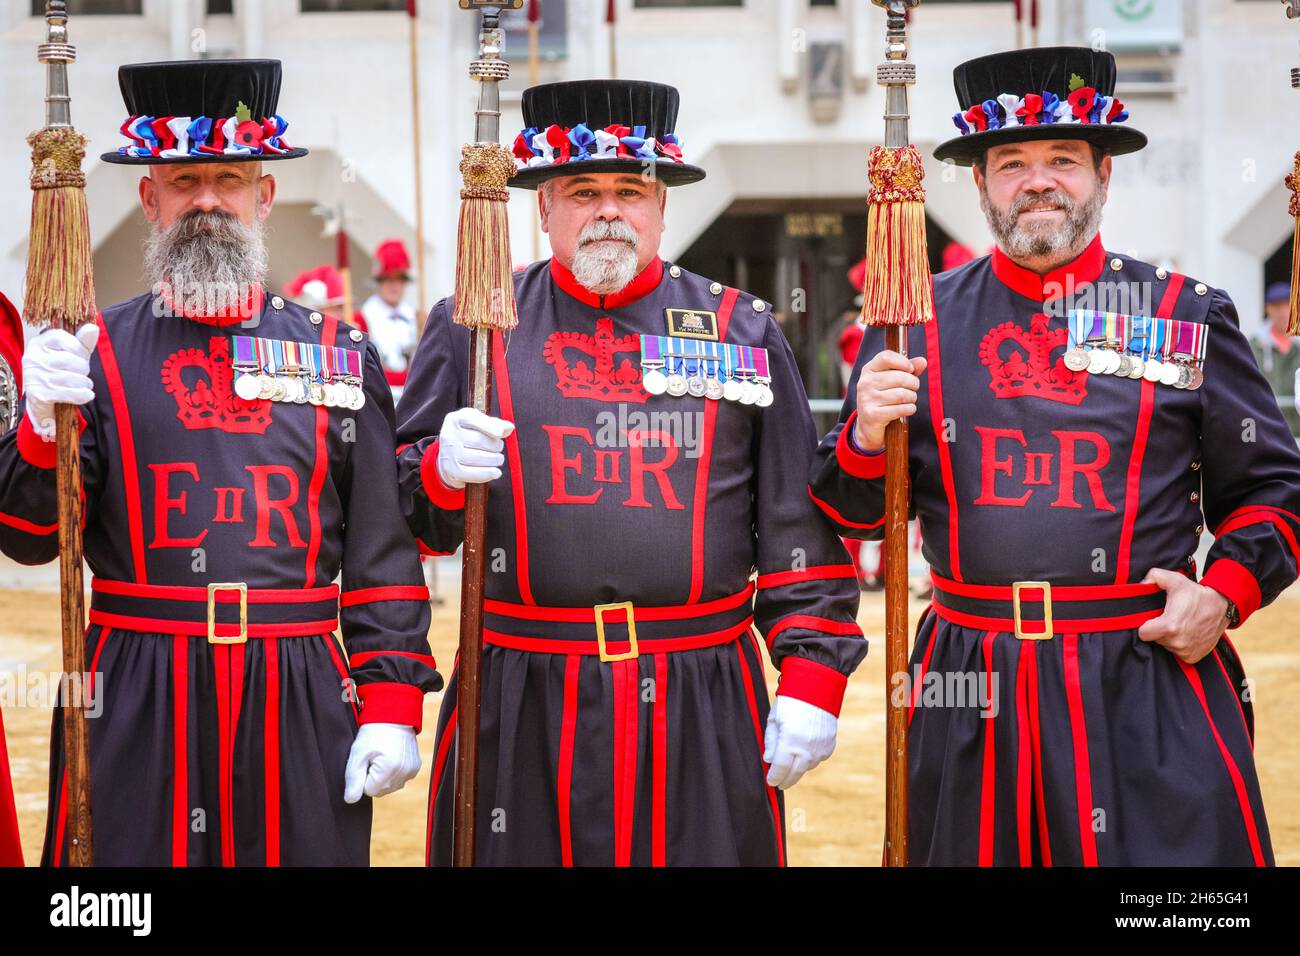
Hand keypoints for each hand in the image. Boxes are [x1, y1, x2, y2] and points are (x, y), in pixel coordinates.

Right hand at [22, 324, 98, 438]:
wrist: (41, 399)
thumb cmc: (59, 371)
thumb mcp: (71, 353)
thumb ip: (82, 342)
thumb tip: (93, 328)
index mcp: (39, 342)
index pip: (63, 337)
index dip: (79, 348)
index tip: (82, 355)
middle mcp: (33, 357)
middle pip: (70, 360)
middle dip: (84, 368)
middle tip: (82, 373)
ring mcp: (34, 376)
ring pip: (72, 378)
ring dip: (85, 383)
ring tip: (84, 384)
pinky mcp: (39, 394)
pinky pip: (69, 393)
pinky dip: (83, 395)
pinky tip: (87, 394)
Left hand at [343, 722, 420, 802]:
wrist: (394, 716)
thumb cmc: (374, 732)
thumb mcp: (358, 753)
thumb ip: (353, 778)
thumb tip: (351, 800)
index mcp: (389, 769)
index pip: (369, 791)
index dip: (364, 776)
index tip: (367, 760)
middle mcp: (404, 773)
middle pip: (380, 790)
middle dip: (374, 777)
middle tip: (374, 757)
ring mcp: (412, 771)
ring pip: (390, 787)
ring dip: (384, 776)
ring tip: (383, 755)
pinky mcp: (415, 768)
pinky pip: (399, 779)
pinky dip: (394, 772)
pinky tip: (392, 757)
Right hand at [436, 407, 514, 489]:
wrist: (450, 453)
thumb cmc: (468, 435)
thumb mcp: (479, 424)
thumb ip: (495, 423)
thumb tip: (509, 427)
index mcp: (456, 419)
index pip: (471, 419)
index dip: (487, 426)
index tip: (500, 433)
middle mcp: (449, 434)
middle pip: (478, 440)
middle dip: (495, 446)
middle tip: (499, 448)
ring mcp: (448, 453)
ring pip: (477, 458)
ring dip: (493, 460)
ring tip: (498, 459)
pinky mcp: (451, 469)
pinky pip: (471, 474)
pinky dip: (486, 474)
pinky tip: (495, 472)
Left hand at [762, 696, 837, 789]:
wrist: (817, 688)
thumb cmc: (791, 701)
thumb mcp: (774, 718)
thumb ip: (771, 741)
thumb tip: (769, 760)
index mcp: (790, 741)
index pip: (780, 768)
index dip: (774, 777)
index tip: (770, 781)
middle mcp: (807, 748)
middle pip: (795, 773)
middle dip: (785, 780)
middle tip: (779, 783)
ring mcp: (820, 748)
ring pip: (807, 767)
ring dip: (798, 768)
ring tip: (790, 766)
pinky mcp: (830, 745)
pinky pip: (818, 759)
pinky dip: (810, 759)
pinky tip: (803, 753)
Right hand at [853, 350, 926, 452]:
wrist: (868, 424)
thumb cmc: (884, 397)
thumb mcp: (893, 380)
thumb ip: (908, 370)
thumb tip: (922, 361)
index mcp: (869, 370)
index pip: (886, 357)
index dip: (903, 361)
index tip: (910, 369)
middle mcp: (865, 383)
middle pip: (899, 377)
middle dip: (913, 384)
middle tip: (913, 388)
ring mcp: (867, 399)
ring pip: (902, 395)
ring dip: (912, 398)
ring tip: (910, 399)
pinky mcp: (872, 415)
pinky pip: (900, 409)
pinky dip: (909, 409)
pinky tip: (908, 409)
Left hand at [1137, 568, 1230, 663]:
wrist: (1222, 607)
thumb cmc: (1198, 595)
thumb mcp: (1175, 579)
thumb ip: (1153, 577)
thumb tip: (1141, 585)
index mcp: (1169, 627)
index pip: (1143, 634)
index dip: (1145, 625)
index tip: (1153, 619)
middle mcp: (1177, 643)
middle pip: (1154, 639)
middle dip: (1158, 629)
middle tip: (1169, 618)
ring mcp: (1186, 651)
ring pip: (1166, 646)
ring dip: (1170, 637)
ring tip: (1181, 624)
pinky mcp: (1193, 657)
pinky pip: (1178, 653)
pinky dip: (1180, 645)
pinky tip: (1187, 633)